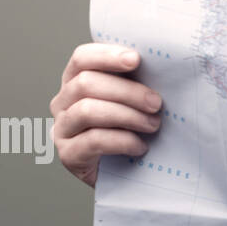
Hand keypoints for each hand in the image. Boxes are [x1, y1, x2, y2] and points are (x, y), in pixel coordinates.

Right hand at [51, 44, 161, 186]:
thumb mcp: (135, 97)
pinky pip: (93, 141)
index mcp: (77, 79)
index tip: (136, 60)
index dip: (107, 56)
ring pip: (87, 110)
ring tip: (153, 124)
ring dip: (127, 116)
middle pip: (86, 83)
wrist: (129, 169)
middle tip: (156, 103)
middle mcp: (64, 101)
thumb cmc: (135, 124)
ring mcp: (62, 128)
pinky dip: (122, 141)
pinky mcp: (68, 154)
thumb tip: (165, 64)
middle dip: (127, 91)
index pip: (82, 58)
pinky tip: (141, 146)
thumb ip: (140, 77)